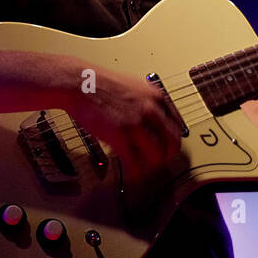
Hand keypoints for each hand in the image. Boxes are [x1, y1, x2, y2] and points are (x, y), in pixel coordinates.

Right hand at [66, 66, 185, 181]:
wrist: (79, 83)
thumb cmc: (101, 83)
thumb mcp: (135, 86)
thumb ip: (148, 102)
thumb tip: (155, 118)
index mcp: (157, 97)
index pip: (178, 126)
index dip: (172, 141)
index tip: (168, 148)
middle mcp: (151, 110)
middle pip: (173, 143)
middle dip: (167, 156)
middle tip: (160, 162)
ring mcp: (136, 123)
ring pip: (156, 155)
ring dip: (151, 166)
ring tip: (144, 170)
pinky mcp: (119, 136)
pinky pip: (134, 162)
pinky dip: (135, 172)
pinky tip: (132, 174)